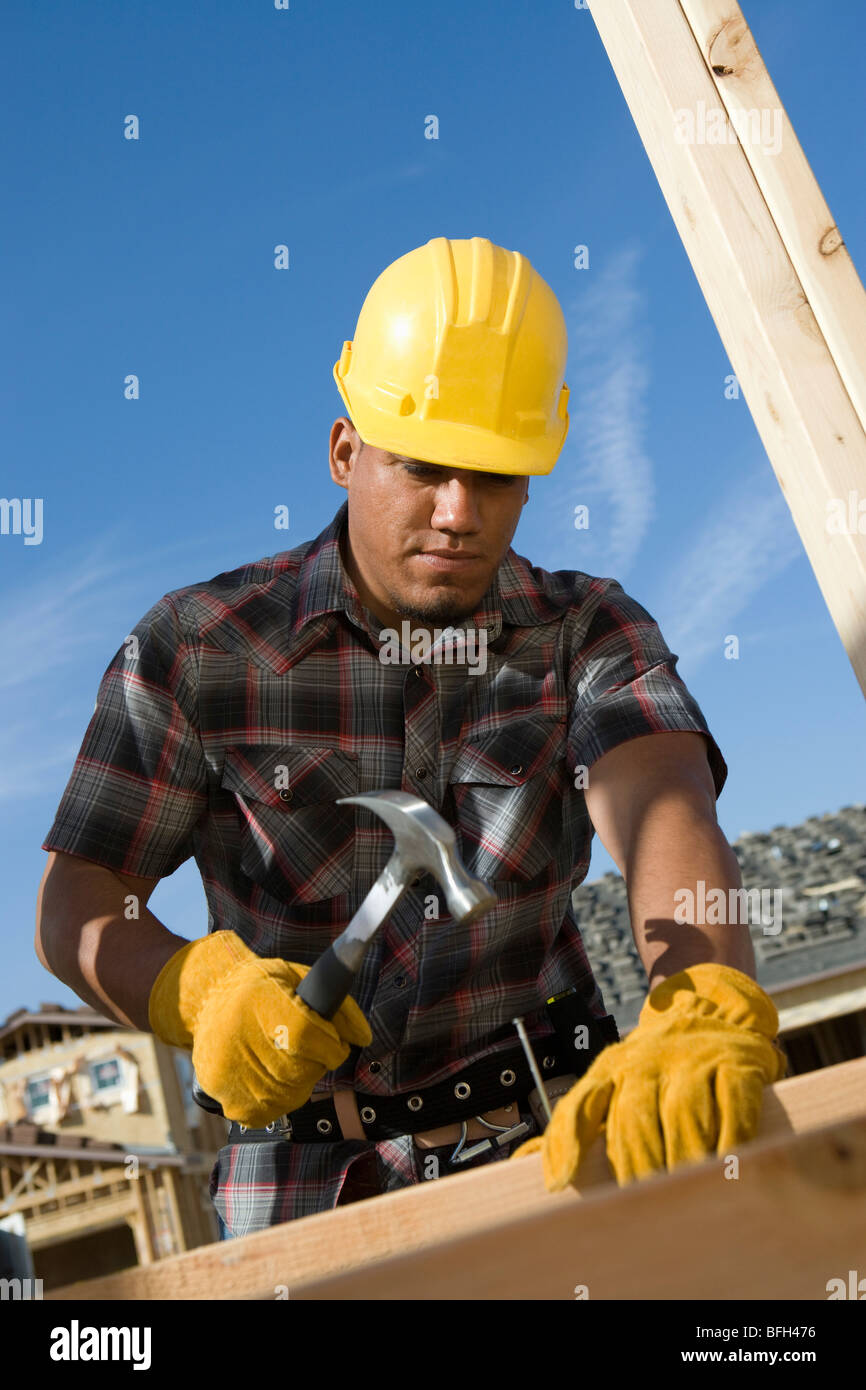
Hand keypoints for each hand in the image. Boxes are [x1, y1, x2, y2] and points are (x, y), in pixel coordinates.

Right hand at [148, 930, 371, 1126]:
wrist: (209, 999)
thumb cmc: (262, 987)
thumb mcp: (298, 978)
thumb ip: (336, 1005)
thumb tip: (363, 1038)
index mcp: (260, 999)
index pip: (306, 1036)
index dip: (330, 1046)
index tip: (336, 1045)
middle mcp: (239, 1035)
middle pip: (300, 1070)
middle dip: (317, 1063)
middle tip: (312, 1050)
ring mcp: (227, 1068)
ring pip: (287, 1095)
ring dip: (300, 1082)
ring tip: (290, 1060)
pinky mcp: (220, 1092)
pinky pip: (266, 1112)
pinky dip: (279, 1099)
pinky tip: (274, 1078)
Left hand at [510, 963, 786, 1187]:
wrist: (711, 1008)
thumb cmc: (656, 1063)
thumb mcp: (612, 1081)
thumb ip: (578, 1122)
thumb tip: (535, 1167)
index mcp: (611, 1069)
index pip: (581, 1107)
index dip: (567, 1144)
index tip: (559, 1184)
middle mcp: (647, 1062)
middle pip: (635, 1122)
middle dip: (638, 1170)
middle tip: (643, 1209)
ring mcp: (692, 1060)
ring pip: (683, 1115)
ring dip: (684, 1160)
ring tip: (684, 1196)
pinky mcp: (736, 1062)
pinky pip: (733, 1104)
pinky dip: (732, 1138)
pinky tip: (729, 1165)